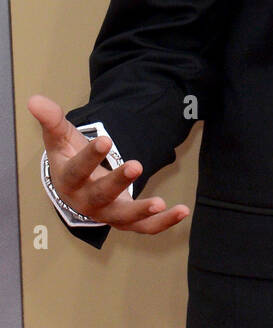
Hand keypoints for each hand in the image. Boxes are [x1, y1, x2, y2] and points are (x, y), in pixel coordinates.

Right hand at [29, 94, 188, 233]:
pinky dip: (162, 223)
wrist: (76, 186)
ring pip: (123, 217)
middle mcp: (86, 201)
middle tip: (135, 164)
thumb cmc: (69, 157)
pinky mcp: (125, 220)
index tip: (104, 140)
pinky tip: (182, 211)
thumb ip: (52, 120)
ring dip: (142, 211)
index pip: (77, 170)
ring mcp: (106, 212)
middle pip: (101, 194)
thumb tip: (35, 100)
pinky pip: (144, 227)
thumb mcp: (60, 137)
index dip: (90, 157)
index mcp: (69, 181)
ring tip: (161, 203)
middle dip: (118, 182)